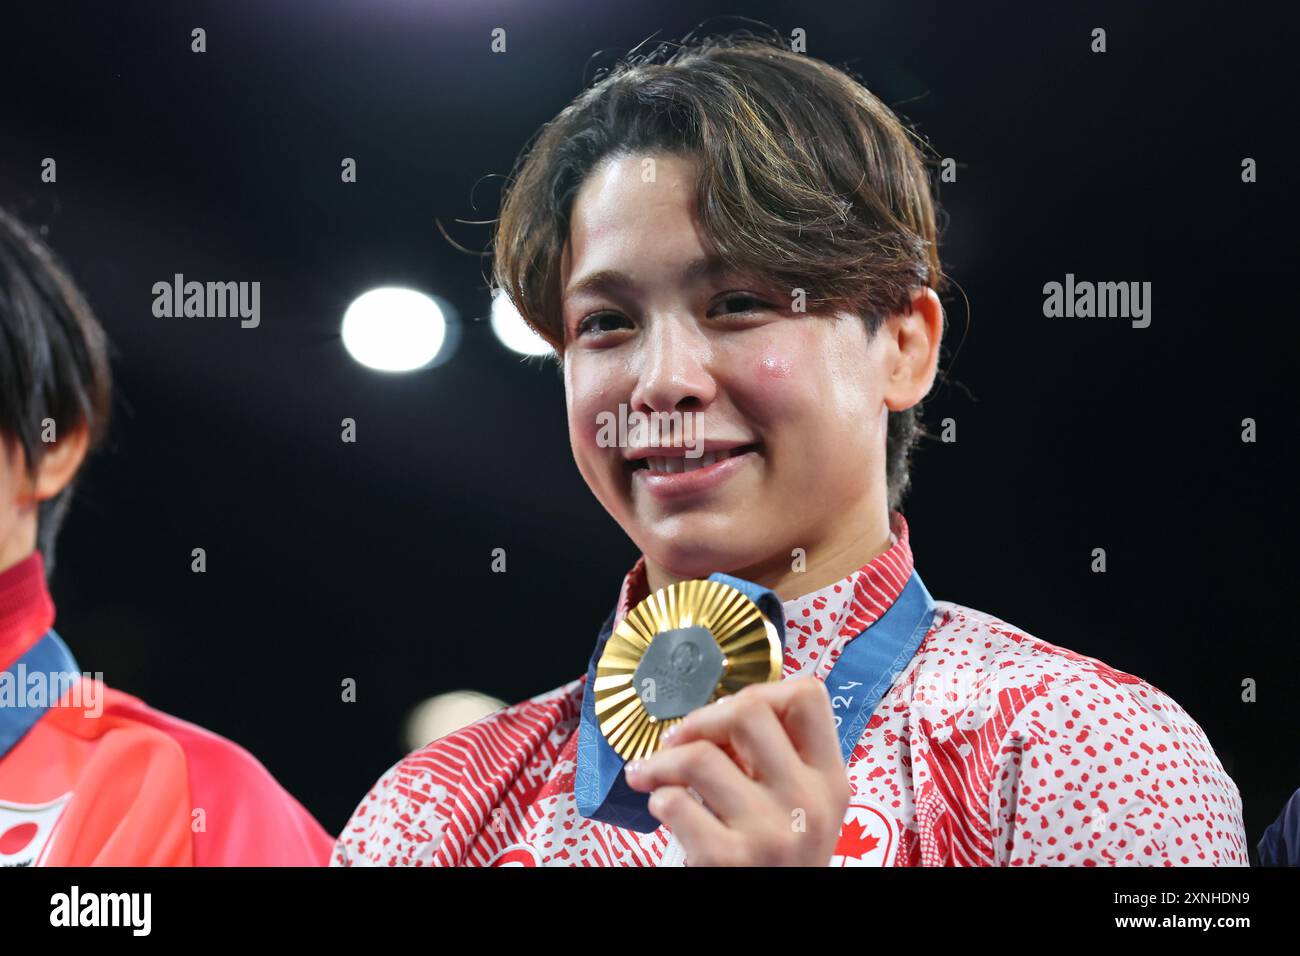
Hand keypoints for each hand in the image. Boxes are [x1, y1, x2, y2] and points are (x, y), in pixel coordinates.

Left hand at [624, 677, 850, 865]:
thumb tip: (713, 716)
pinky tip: (664, 809)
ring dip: (661, 762)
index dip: (762, 691)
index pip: (808, 696)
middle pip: (748, 710)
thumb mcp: (803, 806)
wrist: (782, 923)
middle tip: (679, 740)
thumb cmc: (779, 857)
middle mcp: (808, 802)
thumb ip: (778, 759)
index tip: (731, 714)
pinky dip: (658, 800)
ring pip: (699, 756)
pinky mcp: (730, 860)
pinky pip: (675, 803)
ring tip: (652, 775)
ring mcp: (770, 833)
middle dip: (700, 719)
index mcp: (830, 779)